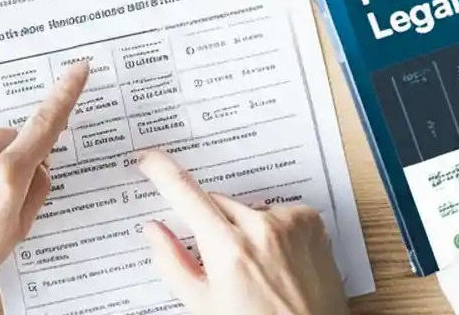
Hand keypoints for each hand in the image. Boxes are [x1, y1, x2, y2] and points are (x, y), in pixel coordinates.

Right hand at [138, 150, 348, 314]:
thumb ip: (173, 263)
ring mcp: (288, 222)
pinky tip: (278, 259)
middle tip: (218, 261)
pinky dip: (272, 229)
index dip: (162, 171)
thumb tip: (154, 229)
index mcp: (228, 249)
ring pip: (246, 209)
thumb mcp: (204, 305)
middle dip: (209, 224)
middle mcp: (259, 228)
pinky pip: (276, 213)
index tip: (148, 159)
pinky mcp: (310, 221)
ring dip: (243, 228)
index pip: (185, 193)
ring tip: (256, 267)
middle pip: (215, 204)